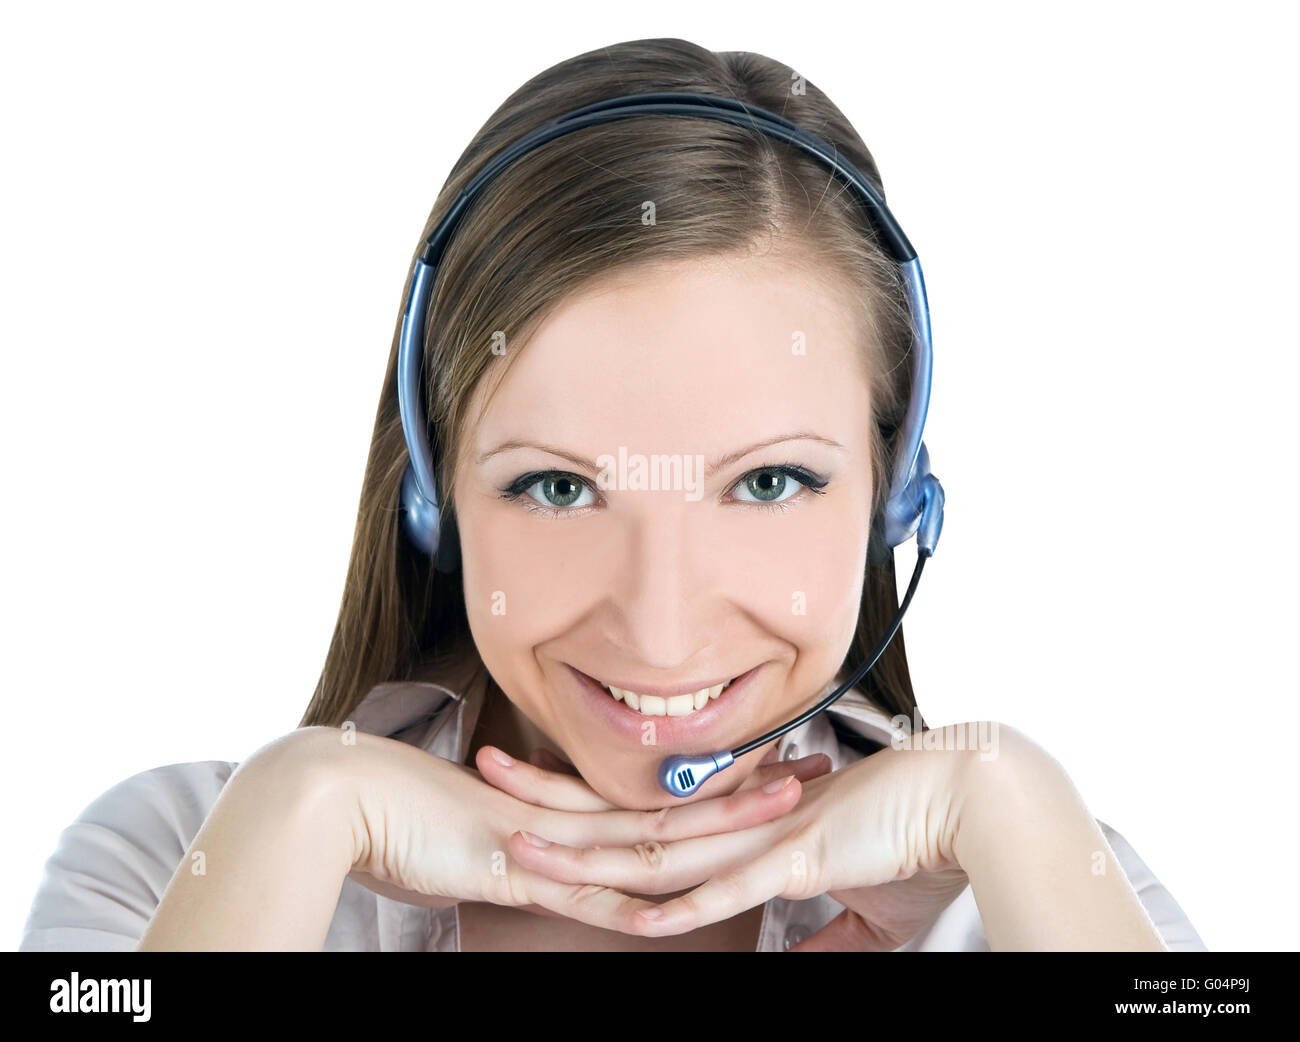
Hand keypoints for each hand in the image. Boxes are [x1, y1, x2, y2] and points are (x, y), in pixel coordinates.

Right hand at [324, 726, 827, 927]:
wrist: (340, 795)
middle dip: (744, 791)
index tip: (764, 765)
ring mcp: (543, 842)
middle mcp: (564, 817)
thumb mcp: (472, 833)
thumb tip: (529, 850)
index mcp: (560, 806)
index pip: (651, 795)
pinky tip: (678, 903)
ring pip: (648, 835)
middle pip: (671, 805)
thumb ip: (511, 844)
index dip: (711, 784)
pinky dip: (632, 900)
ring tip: (781, 808)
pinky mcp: (510, 870)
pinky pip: (582, 890)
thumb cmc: (400, 816)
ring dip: (714, 826)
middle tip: (812, 768)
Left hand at [493, 730, 989, 949]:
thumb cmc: (914, 842)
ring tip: (518, 840)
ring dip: (585, 851)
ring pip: (653, 848)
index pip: (646, 813)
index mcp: (740, 821)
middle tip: (486, 776)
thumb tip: (799, 967)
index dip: (588, 806)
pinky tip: (634, 918)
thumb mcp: (857, 904)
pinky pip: (726, 887)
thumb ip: (819, 936)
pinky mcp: (796, 860)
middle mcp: (737, 822)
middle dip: (551, 802)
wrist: (970, 802)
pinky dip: (678, 906)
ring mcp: (759, 839)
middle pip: (625, 814)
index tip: (537, 797)